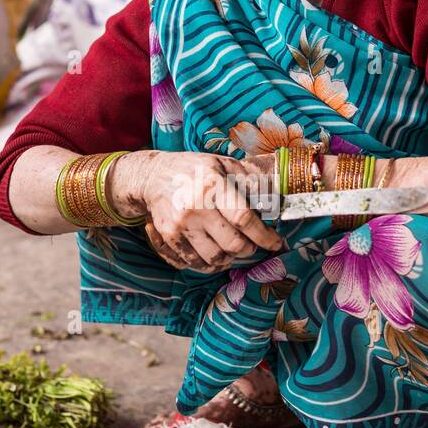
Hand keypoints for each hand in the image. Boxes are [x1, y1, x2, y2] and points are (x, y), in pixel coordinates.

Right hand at [141, 151, 282, 272]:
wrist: (152, 177)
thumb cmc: (194, 169)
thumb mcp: (223, 163)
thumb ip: (250, 180)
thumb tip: (275, 200)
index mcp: (213, 186)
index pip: (244, 219)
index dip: (264, 235)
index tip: (275, 242)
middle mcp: (196, 207)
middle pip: (233, 244)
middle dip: (249, 249)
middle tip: (252, 244)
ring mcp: (181, 224)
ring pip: (215, 258)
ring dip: (230, 258)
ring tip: (233, 249)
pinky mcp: (170, 237)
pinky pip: (194, 262)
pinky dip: (209, 263)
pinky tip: (215, 254)